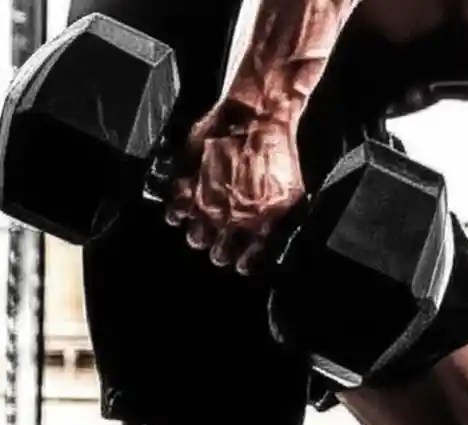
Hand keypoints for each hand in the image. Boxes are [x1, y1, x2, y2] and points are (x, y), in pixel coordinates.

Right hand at [165, 102, 304, 274]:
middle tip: (220, 242)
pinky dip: (177, 214)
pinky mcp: (185, 186)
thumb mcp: (293, 194)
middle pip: (217, 254)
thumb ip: (280, 221)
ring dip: (199, 234)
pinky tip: (183, 210)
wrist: (255, 119)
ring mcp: (205, 205)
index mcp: (260, 226)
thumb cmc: (278, 154)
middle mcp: (230, 221)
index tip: (240, 261)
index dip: (242, 262)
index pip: (245, 262)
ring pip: (194, 238)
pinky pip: (174, 213)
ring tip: (203, 226)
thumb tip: (273, 239)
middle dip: (219, 250)